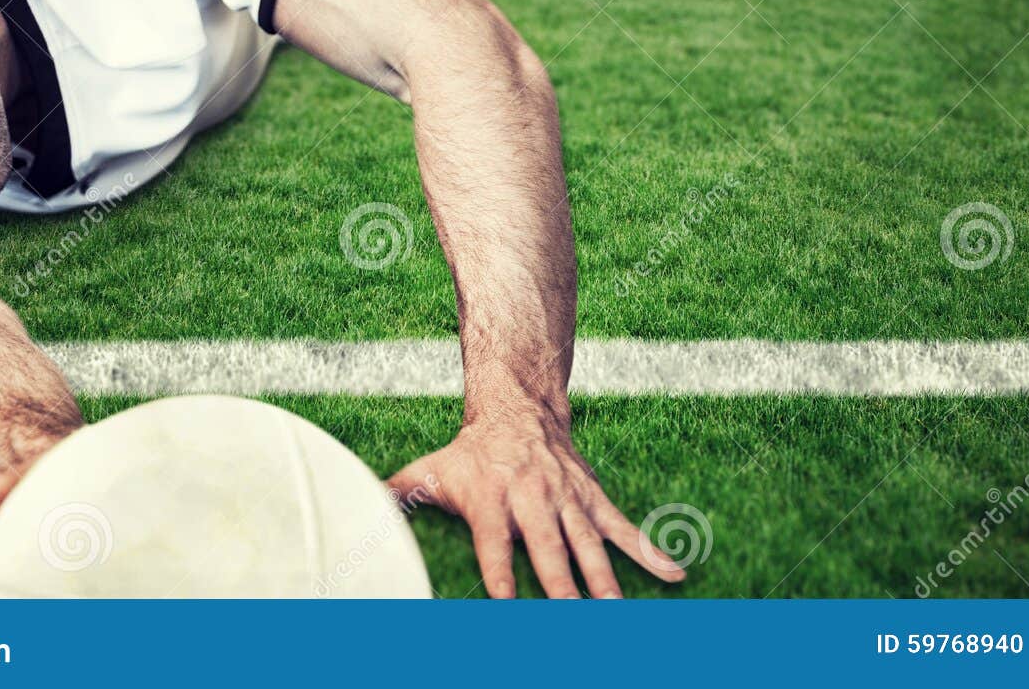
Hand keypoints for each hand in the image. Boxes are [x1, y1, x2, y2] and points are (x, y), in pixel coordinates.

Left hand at [387, 414, 685, 598]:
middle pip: (549, 549)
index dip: (501, 573)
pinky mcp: (592, 497)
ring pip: (589, 544)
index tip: (507, 605)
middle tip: (572, 620)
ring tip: (617, 612)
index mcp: (492, 499)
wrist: (518, 408)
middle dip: (561, 587)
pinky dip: (651, 550)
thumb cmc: (470, 453)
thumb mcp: (430, 469)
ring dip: (605, 580)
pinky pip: (624, 526)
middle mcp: (533, 499)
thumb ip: (397, 496)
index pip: (495, 544)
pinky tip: (675, 573)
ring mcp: (568, 499)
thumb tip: (353, 510)